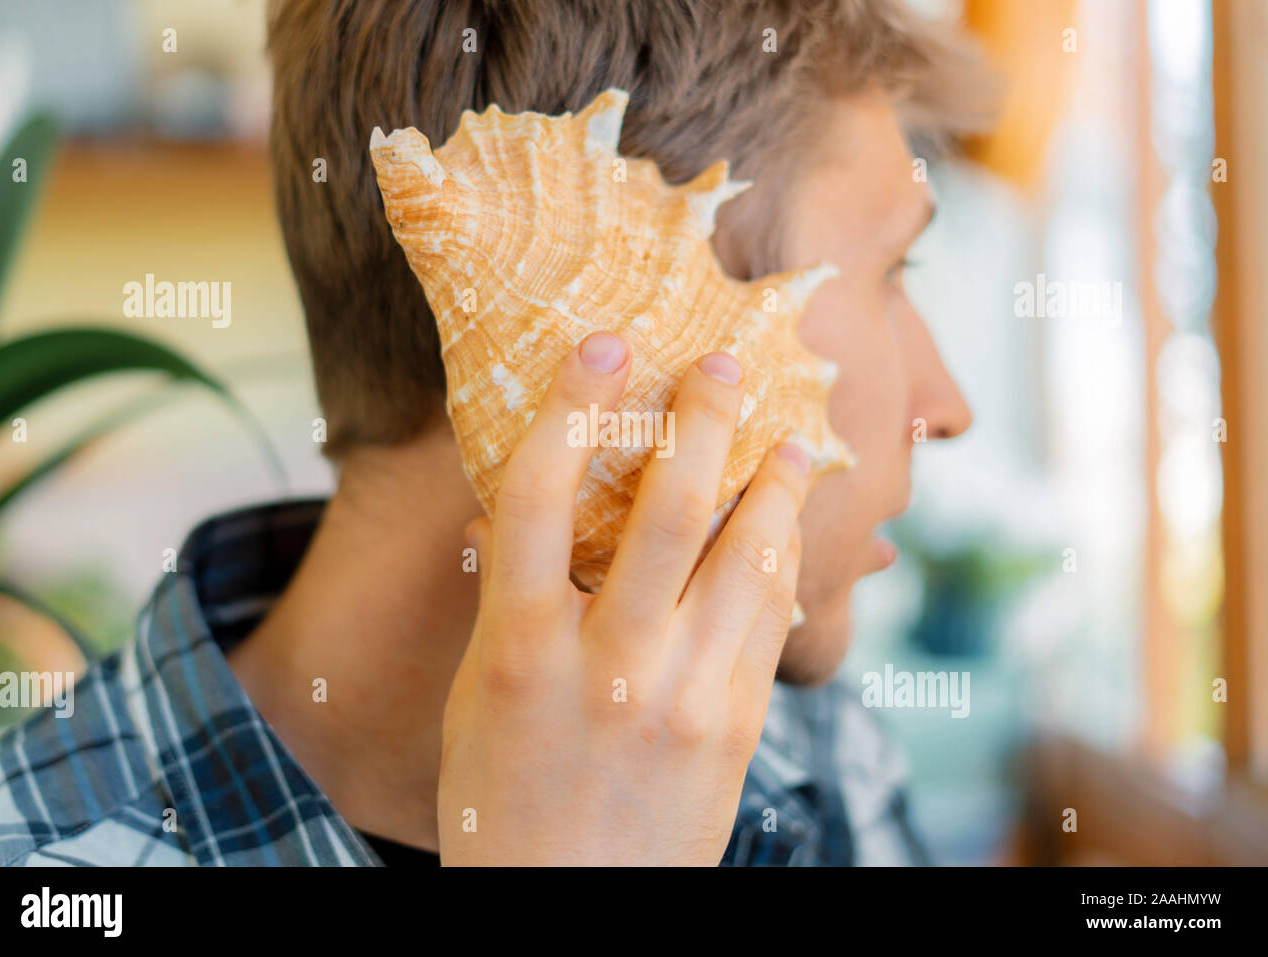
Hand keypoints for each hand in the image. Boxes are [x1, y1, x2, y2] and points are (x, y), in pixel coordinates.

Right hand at [438, 331, 809, 864]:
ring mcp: (685, 697)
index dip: (571, 409)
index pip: (539, 500)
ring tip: (793, 437)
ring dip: (773, 486)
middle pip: (666, 513)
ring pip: (745, 559)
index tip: (600, 347)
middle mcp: (610, 665)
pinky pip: (770, 622)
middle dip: (700, 421)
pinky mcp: (738, 727)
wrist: (569, 911)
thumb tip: (511, 517)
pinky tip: (789, 528)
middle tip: (720, 362)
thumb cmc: (502, 803)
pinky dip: (781, 562)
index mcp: (520, 652)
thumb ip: (504, 605)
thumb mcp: (475, 701)